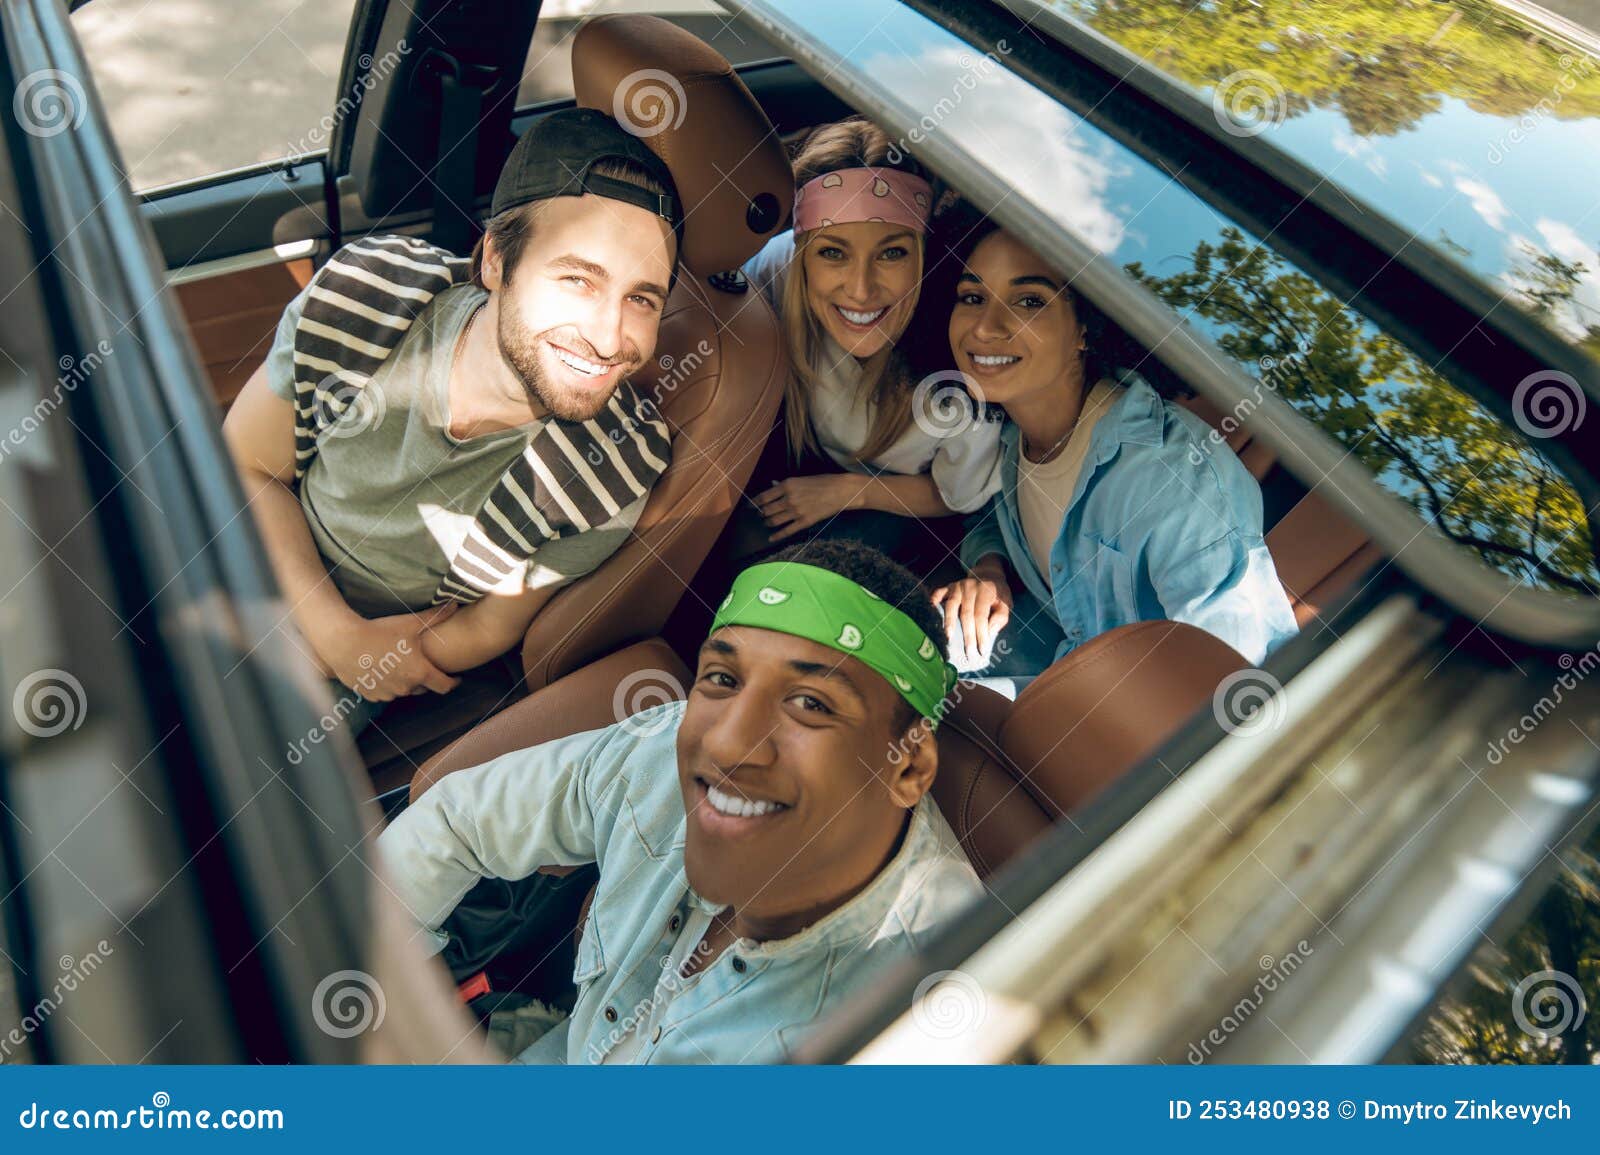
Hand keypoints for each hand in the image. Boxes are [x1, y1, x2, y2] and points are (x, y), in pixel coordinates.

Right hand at [318, 604, 461, 701]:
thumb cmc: (380, 632)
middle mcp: (406, 688)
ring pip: (402, 690)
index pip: (444, 686)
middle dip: (426, 679)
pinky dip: (387, 684)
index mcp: (420, 673)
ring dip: (405, 681)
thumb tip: (455, 604)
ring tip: (400, 665)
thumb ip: (436, 616)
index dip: (453, 683)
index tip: (456, 678)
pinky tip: (383, 670)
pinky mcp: (370, 694)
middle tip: (424, 665)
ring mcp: (387, 693)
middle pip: (423, 687)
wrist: (344, 642)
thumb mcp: (411, 622)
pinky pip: (385, 692)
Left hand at [754, 474, 861, 542]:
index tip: (749, 505)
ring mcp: (796, 512)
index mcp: (787, 485)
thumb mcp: (801, 479)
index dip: (754, 502)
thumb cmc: (823, 481)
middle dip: (760, 513)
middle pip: (767, 510)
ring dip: (767, 523)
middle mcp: (789, 499)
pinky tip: (771, 538)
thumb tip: (772, 486)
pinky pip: (787, 531)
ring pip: (774, 521)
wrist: (841, 491)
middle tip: (759, 515)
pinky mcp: (804, 522)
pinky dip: (777, 536)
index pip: (764, 496)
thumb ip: (785, 485)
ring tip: (766, 523)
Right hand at [931, 569, 1012, 670]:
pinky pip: (939, 593)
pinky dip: (934, 601)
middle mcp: (970, 588)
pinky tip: (931, 611)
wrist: (988, 574)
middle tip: (968, 653)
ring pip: (951, 606)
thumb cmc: (998, 593)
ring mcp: (958, 586)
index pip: (981, 616)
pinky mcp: (949, 586)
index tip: (982, 650)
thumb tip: (989, 632)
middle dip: (967, 635)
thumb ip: (1001, 617)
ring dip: (949, 623)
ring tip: (948, 639)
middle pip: (966, 614)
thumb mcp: (1006, 603)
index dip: (981, 633)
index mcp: (986, 592)